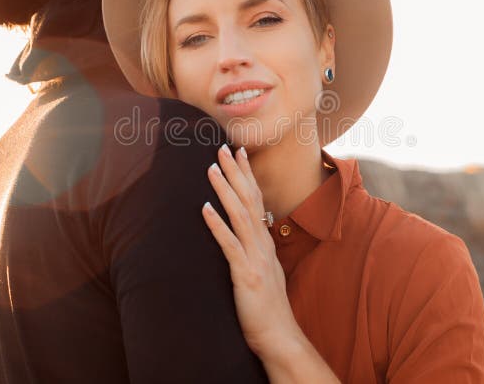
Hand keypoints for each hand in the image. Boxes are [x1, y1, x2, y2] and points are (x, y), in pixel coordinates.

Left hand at [201, 143, 298, 358]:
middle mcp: (262, 244)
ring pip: (239, 216)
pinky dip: (217, 225)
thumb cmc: (268, 306)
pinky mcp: (245, 274)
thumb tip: (253, 229)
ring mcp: (255, 258)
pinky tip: (204, 210)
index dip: (246, 175)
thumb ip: (258, 248)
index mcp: (265, 241)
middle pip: (249, 200)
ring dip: (225, 191)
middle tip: (222, 148)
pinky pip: (229, 245)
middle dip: (235, 173)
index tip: (239, 152)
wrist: (279, 335)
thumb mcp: (265, 269)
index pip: (257, 200)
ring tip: (210, 169)